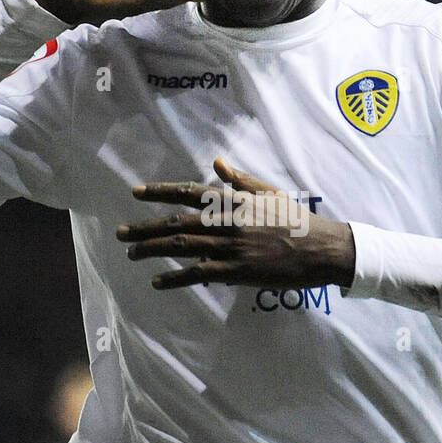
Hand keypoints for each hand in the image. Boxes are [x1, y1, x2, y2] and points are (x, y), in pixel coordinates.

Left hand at [116, 157, 356, 290]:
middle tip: (120, 233)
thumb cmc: (298, 221)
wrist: (321, 249)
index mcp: (234, 201)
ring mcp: (230, 247)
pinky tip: (156, 281)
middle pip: (176, 222)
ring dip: (152, 249)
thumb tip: (216, 162)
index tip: (136, 193)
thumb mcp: (270, 194)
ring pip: (182, 246)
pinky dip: (174, 277)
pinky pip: (197, 274)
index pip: (189, 192)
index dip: (160, 192)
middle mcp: (227, 221)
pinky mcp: (237, 271)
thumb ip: (240, 180)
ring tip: (130, 253)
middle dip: (144, 227)